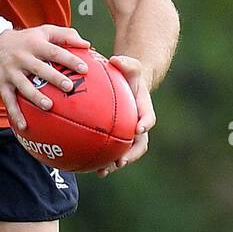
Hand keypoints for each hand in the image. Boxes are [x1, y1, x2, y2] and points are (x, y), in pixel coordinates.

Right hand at [0, 25, 89, 131]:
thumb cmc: (26, 40)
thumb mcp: (43, 32)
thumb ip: (65, 36)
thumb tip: (87, 44)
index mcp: (35, 45)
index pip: (55, 52)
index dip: (69, 60)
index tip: (84, 69)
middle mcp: (22, 57)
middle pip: (40, 68)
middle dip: (54, 78)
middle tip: (69, 87)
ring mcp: (11, 72)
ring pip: (24, 86)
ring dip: (36, 97)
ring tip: (49, 107)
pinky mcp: (2, 85)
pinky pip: (9, 101)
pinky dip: (15, 114)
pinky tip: (24, 126)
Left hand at [97, 54, 155, 176]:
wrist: (126, 84)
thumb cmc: (127, 74)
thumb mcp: (129, 65)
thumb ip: (126, 63)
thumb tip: (116, 60)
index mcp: (143, 110)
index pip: (148, 118)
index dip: (145, 124)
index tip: (139, 129)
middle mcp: (138, 126)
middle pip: (139, 145)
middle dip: (130, 155)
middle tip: (120, 162)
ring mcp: (127, 135)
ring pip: (124, 154)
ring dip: (114, 164)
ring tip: (102, 172)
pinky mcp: (115, 138)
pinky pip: (108, 151)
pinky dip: (99, 160)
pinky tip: (84, 166)